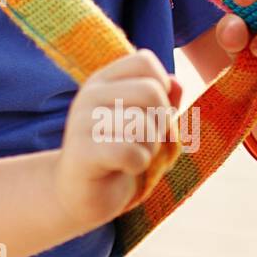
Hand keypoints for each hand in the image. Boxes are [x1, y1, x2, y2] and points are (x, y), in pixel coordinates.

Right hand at [56, 49, 183, 230]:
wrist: (81, 195)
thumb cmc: (119, 156)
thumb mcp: (146, 124)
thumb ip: (163, 102)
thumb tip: (175, 82)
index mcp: (103, 80)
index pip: (144, 61)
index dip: (162, 88)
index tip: (151, 113)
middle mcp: (90, 94)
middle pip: (152, 91)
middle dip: (161, 122)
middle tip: (146, 141)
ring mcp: (82, 122)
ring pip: (143, 124)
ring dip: (150, 147)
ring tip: (134, 155)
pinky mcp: (81, 152)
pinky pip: (130, 152)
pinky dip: (139, 164)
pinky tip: (125, 168)